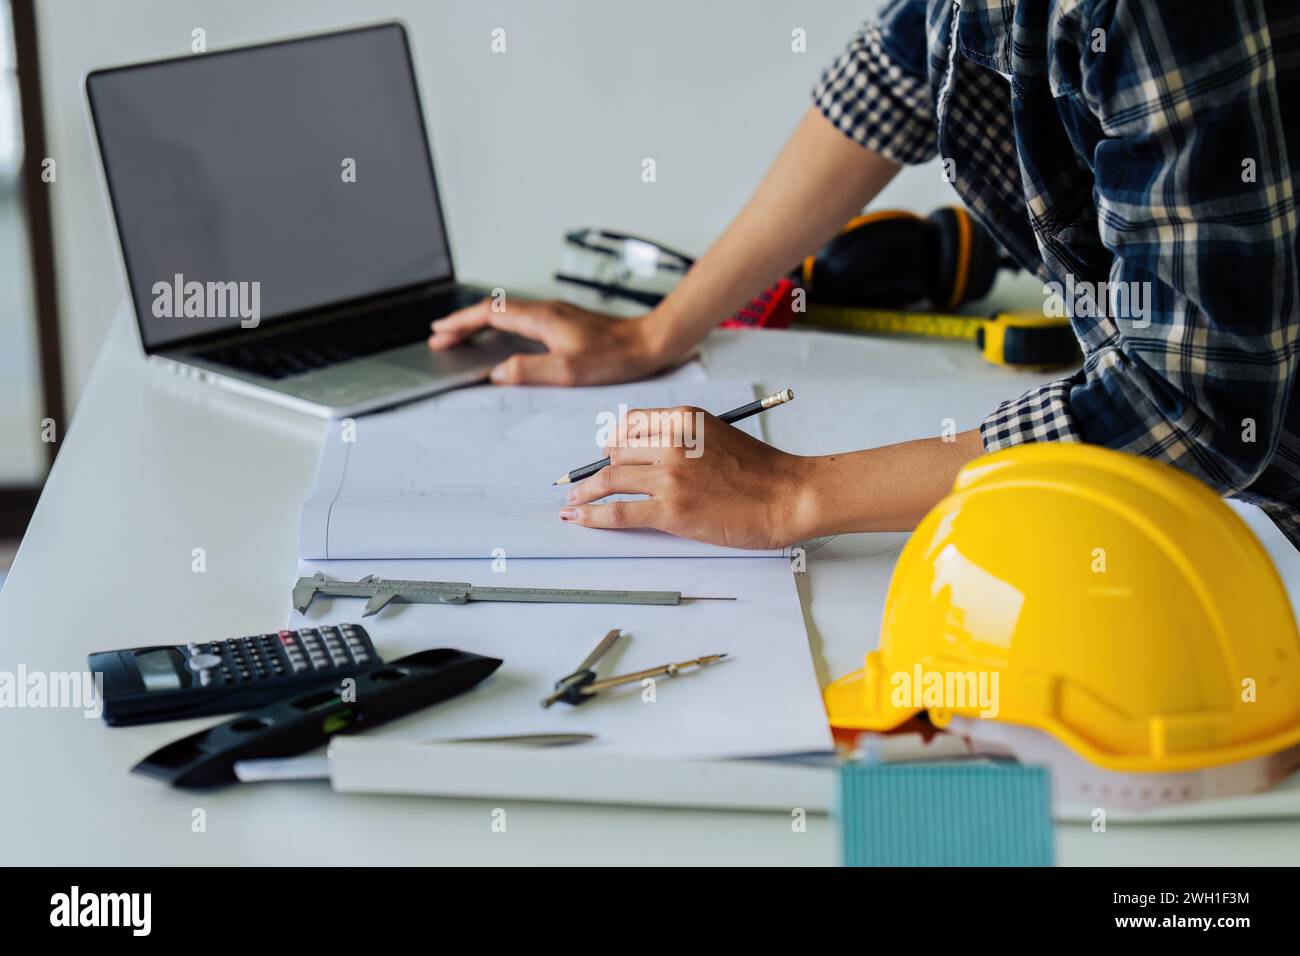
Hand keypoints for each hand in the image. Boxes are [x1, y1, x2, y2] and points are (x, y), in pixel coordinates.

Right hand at [428, 297, 668, 385]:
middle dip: (464, 322)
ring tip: (463, 336)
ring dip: (482, 323)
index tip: (439, 333)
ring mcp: (556, 314)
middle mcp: (546, 310)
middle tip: (440, 337)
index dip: (460, 323)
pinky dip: (502, 327)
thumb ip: (528, 371)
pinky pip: (523, 319)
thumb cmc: (614, 358)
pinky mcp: (566, 321)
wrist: (648, 343)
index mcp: (541, 318)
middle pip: (494, 310)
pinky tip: (504, 339)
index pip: (489, 314)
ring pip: (508, 313)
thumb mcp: (568, 371)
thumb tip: (496, 374)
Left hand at [559, 407, 807, 549]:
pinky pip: (618, 512)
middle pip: (615, 453)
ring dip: (583, 493)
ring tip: (572, 502)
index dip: (611, 443)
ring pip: (609, 480)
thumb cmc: (761, 471)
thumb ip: (682, 438)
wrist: (787, 495)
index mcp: (684, 418)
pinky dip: (591, 516)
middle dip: (597, 471)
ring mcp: (669, 476)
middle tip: (583, 485)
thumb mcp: (716, 435)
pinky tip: (578, 518)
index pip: (630, 425)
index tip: (603, 455)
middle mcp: (671, 442)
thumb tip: (645, 456)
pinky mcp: (670, 510)